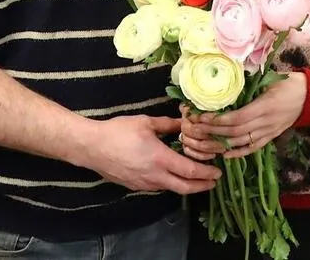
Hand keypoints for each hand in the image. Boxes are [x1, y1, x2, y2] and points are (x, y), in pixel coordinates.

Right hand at [80, 115, 221, 194]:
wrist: (91, 147)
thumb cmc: (118, 132)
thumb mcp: (146, 122)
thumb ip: (168, 124)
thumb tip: (185, 121)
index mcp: (160, 159)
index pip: (191, 171)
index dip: (207, 173)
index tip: (218, 171)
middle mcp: (155, 176)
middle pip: (185, 188)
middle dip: (202, 186)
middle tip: (214, 182)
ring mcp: (145, 184)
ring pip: (172, 189)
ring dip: (187, 185)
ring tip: (197, 178)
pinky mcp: (135, 186)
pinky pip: (158, 187)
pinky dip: (171, 183)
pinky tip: (173, 176)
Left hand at [181, 72, 306, 159]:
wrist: (309, 97)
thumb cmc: (288, 83)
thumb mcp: (270, 79)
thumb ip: (249, 83)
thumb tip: (225, 79)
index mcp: (265, 106)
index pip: (238, 118)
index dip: (218, 121)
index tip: (201, 118)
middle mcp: (266, 122)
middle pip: (235, 132)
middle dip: (212, 132)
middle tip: (193, 130)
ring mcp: (268, 132)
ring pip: (241, 142)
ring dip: (220, 144)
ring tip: (201, 143)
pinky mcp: (271, 137)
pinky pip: (252, 148)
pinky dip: (238, 153)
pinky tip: (224, 155)